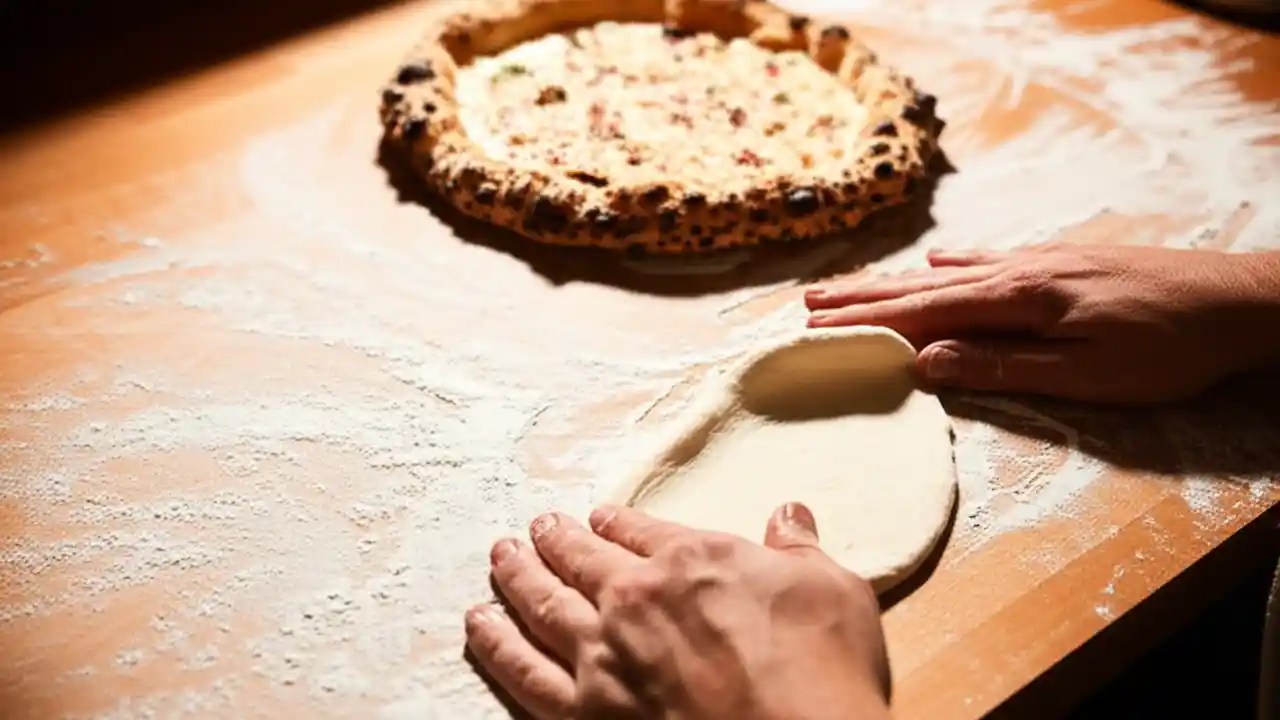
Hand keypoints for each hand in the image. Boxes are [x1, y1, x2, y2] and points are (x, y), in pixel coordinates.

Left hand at [464, 504, 890, 719]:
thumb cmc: (824, 674)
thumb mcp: (834, 592)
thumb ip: (801, 550)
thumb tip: (789, 515)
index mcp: (693, 561)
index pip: (641, 531)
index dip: (616, 521)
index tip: (598, 515)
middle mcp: (636, 599)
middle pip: (581, 560)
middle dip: (555, 540)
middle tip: (534, 527)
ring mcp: (603, 658)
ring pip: (541, 607)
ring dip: (516, 579)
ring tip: (499, 558)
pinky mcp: (584, 714)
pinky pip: (523, 674)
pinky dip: (496, 646)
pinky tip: (479, 626)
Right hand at [805, 244, 1279, 403]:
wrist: (1240, 299)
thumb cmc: (1168, 349)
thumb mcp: (1087, 374)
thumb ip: (1003, 366)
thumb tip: (927, 362)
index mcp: (1017, 301)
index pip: (921, 313)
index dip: (865, 324)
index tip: (812, 330)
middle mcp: (1018, 273)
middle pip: (922, 287)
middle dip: (861, 298)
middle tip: (805, 304)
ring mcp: (1038, 263)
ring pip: (948, 274)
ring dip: (893, 283)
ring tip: (848, 286)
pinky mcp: (1061, 264)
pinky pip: (986, 263)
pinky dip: (950, 267)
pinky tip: (937, 264)